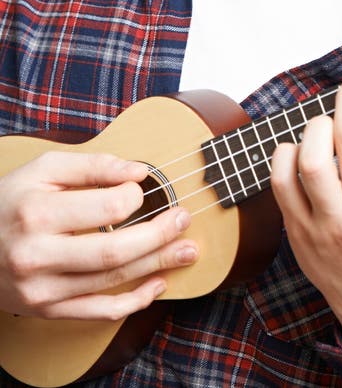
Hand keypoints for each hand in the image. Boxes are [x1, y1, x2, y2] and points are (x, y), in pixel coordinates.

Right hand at [0, 151, 197, 319]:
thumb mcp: (44, 169)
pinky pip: (96, 313)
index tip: (142, 189)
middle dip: (159, 236)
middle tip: (184, 219)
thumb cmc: (10, 200)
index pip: (107, 209)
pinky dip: (132, 303)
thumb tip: (138, 171)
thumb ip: (93, 165)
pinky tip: (157, 286)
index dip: (135, 197)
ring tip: (187, 250)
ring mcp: (41, 289)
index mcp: (37, 213)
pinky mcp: (45, 310)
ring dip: (156, 266)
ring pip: (111, 281)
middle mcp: (38, 255)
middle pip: (114, 251)